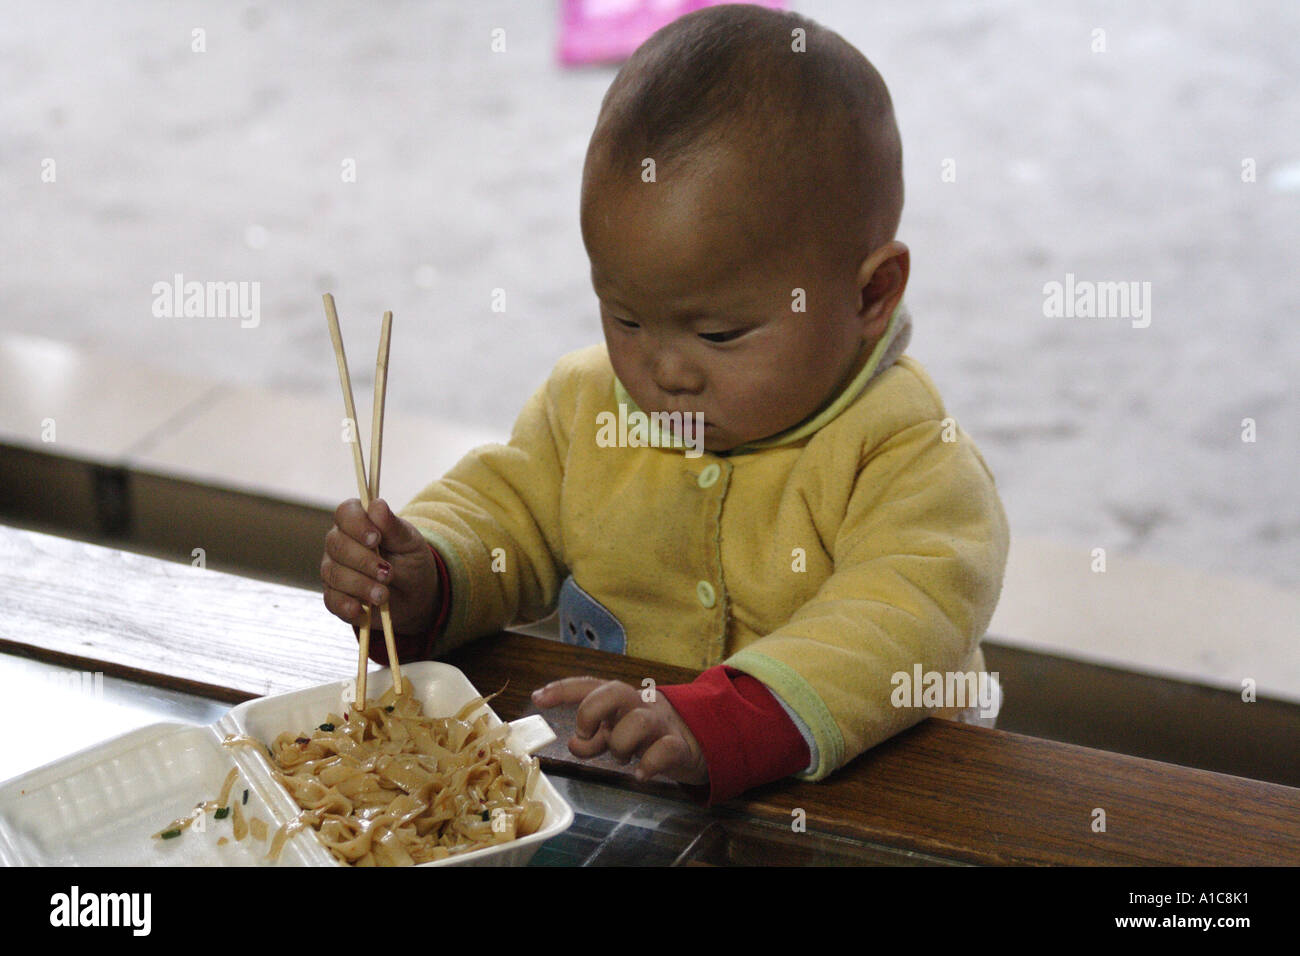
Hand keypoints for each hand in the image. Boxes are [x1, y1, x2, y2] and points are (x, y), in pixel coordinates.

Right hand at [321, 497, 439, 634]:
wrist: (416, 595)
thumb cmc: (411, 561)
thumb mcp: (410, 542)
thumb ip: (393, 526)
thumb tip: (377, 505)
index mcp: (358, 522)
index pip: (345, 513)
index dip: (357, 525)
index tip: (375, 539)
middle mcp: (340, 543)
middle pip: (337, 545)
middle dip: (364, 561)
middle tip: (388, 573)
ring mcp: (334, 570)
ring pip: (334, 574)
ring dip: (361, 585)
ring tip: (384, 595)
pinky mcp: (335, 596)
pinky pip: (332, 600)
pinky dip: (347, 605)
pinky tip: (362, 610)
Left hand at [531, 677, 707, 785]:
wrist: (693, 739)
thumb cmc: (644, 734)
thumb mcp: (614, 733)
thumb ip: (592, 738)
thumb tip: (574, 743)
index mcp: (618, 698)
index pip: (588, 685)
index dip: (562, 690)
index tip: (537, 698)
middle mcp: (637, 704)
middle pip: (612, 691)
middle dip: (591, 712)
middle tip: (586, 735)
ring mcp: (659, 723)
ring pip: (636, 722)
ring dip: (620, 745)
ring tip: (622, 759)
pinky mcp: (678, 745)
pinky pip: (663, 750)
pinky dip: (648, 764)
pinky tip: (640, 774)